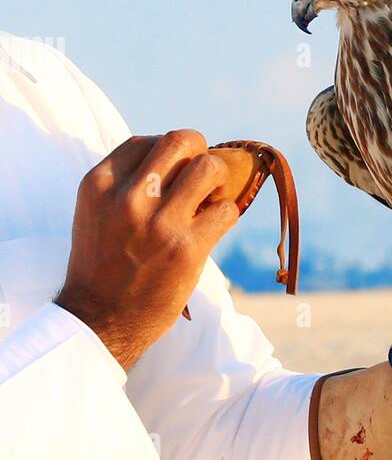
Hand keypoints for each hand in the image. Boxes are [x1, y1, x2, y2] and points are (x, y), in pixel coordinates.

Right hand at [56, 130, 238, 370]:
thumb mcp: (97, 212)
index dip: (169, 151)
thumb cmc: (102, 264)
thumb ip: (125, 183)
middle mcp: (128, 197)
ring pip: (210, 167)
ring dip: (220, 179)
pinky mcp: (188, 248)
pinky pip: (227, 210)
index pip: (146, 141)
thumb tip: (177, 160)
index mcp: (100, 184)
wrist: (100, 319)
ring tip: (213, 198)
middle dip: (200, 151)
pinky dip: (227, 214)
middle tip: (203, 174)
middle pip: (181, 141)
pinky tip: (214, 227)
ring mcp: (159, 222)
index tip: (176, 170)